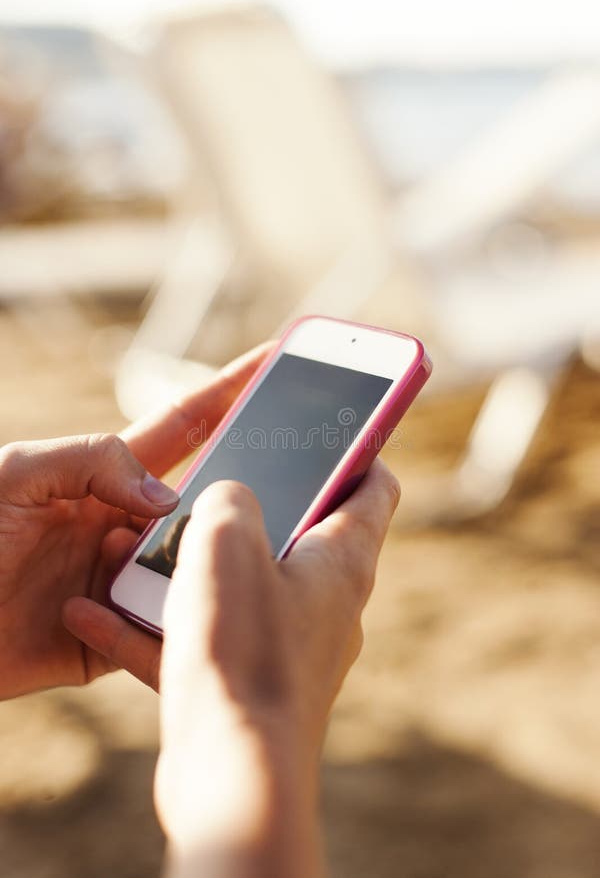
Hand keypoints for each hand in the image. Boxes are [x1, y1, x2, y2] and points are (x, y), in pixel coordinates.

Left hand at [0, 345, 269, 698]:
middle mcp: (126, 526)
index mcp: (106, 477)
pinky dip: (181, 628)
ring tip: (261, 553)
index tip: (279, 361)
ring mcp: (123, 581)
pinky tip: (203, 620)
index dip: (231, 391)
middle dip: (259, 481)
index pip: (186, 426)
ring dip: (224, 564)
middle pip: (207, 500)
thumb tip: (171, 501)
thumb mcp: (17, 472)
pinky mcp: (111, 639)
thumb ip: (95, 463)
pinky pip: (162, 634)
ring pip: (197, 570)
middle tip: (316, 466)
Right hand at [154, 460, 399, 876]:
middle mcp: (328, 603)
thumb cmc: (243, 649)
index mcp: (343, 559)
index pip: (374, 487)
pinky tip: (99, 615)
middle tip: (214, 481)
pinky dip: (163, 625)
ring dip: (195, 568)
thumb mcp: (229, 540)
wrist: (232, 774)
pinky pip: (207, 639)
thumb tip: (228, 496)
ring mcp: (292, 647)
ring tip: (140, 549)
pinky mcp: (252, 685)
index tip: (326, 432)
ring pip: (245, 587)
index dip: (357, 450)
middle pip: (306, 534)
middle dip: (258, 505)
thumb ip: (230, 498)